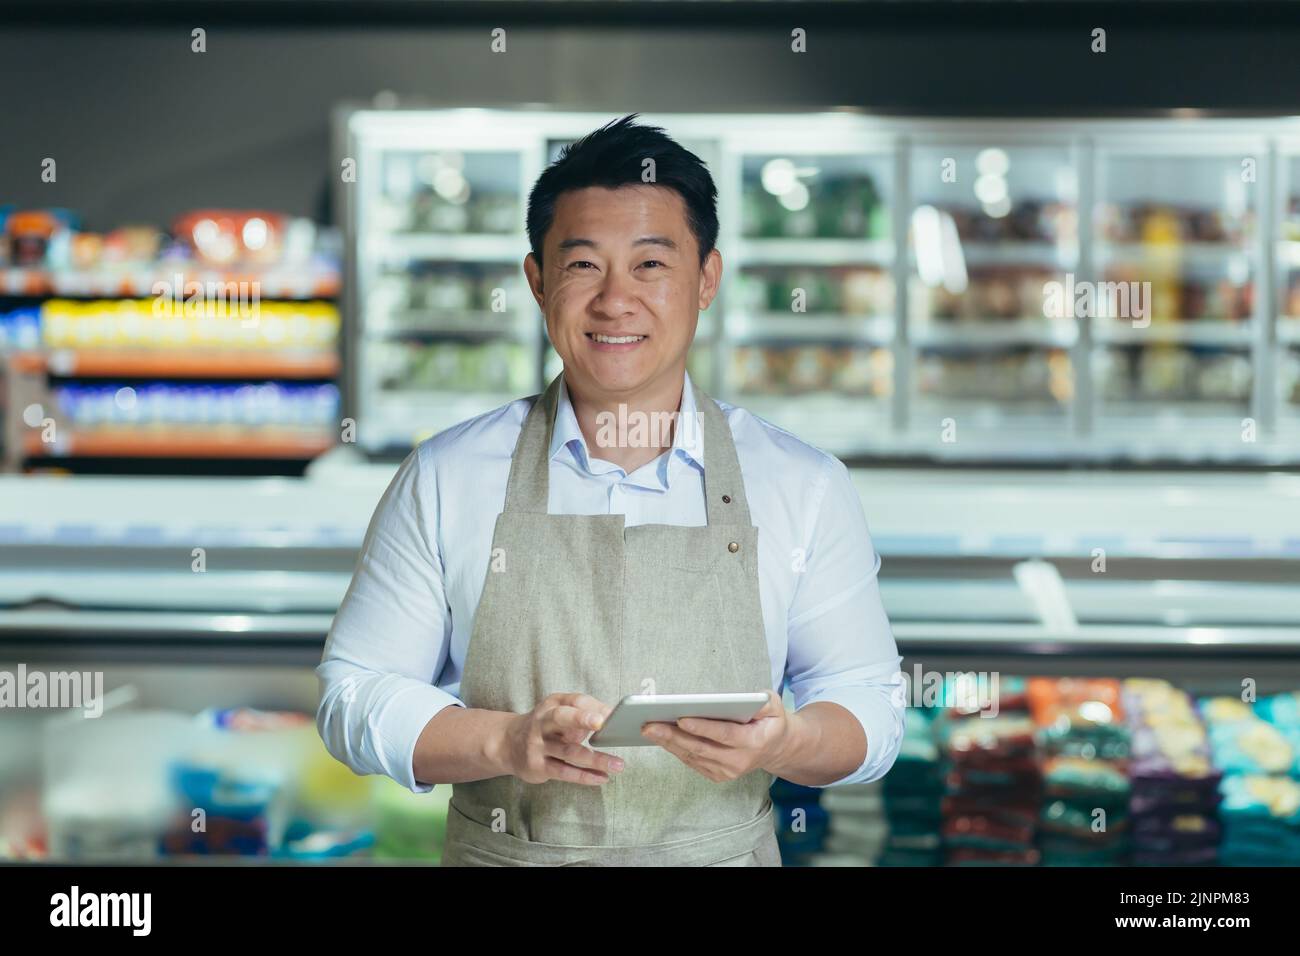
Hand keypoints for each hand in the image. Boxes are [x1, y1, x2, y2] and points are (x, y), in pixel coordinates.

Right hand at [501, 692, 622, 785]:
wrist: (508, 743)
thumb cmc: (544, 726)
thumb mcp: (558, 711)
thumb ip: (581, 714)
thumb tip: (609, 721)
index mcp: (552, 704)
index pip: (575, 701)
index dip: (594, 707)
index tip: (613, 713)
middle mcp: (543, 722)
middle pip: (561, 718)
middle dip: (582, 719)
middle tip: (603, 723)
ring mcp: (539, 746)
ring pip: (569, 751)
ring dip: (596, 759)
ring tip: (618, 764)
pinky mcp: (538, 767)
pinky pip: (564, 772)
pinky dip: (585, 776)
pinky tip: (601, 777)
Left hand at [641, 690, 793, 781]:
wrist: (776, 749)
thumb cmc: (771, 721)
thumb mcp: (773, 705)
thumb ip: (761, 701)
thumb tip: (740, 698)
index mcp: (753, 743)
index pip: (723, 734)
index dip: (701, 727)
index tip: (680, 719)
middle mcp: (738, 761)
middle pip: (701, 748)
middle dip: (673, 735)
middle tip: (649, 724)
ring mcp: (727, 772)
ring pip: (693, 756)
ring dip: (668, 743)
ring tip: (648, 729)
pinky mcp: (717, 775)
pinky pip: (692, 762)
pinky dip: (675, 749)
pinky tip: (660, 738)